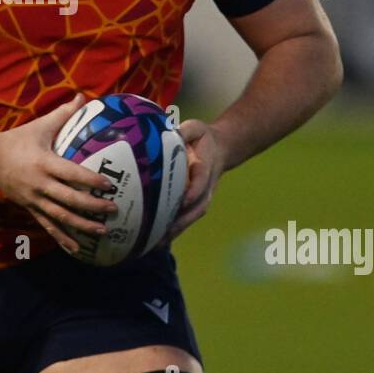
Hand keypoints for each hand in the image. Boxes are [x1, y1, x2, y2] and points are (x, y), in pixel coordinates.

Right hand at [0, 93, 118, 255]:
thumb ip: (63, 114)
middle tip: (113, 210)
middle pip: (69, 199)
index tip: (109, 185)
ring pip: (60, 216)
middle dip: (92, 206)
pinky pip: (48, 226)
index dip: (90, 180)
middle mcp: (39, 184)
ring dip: (82, 226)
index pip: (71, 173)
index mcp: (44, 163)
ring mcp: (34, 199)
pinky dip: (63, 238)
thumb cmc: (18, 140)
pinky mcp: (30, 208)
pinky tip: (77, 249)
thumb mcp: (39, 126)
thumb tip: (82, 96)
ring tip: (102, 231)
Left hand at [163, 119, 225, 242]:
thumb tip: (171, 131)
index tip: (183, 199)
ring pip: (189, 218)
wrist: (220, 149)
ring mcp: (201, 199)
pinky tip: (153, 241)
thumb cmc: (203, 138)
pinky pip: (184, 219)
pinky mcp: (194, 204)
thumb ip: (186, 130)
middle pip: (195, 208)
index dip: (193, 191)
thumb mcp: (197, 128)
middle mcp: (205, 188)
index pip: (201, 181)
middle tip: (161, 234)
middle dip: (180, 222)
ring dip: (174, 232)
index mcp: (205, 168)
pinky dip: (171, 231)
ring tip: (153, 244)